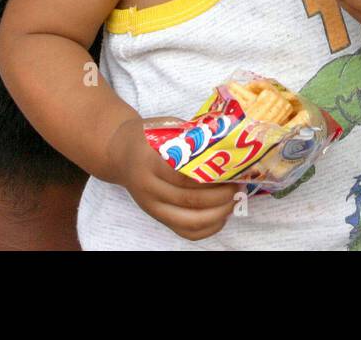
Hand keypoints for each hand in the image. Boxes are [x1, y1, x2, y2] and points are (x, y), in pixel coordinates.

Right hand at [109, 118, 239, 240]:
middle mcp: (148, 188)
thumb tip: (230, 143)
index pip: (185, 174)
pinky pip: (185, 232)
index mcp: (150, 161)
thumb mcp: (167, 129)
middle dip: (221, 196)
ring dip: (218, 214)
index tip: (233, 169)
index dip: (212, 175)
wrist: (120, 153)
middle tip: (240, 185)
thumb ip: (193, 137)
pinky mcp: (156, 217)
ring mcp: (151, 206)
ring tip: (235, 200)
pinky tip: (221, 216)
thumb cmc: (150, 137)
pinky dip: (207, 228)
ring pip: (189, 221)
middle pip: (190, 200)